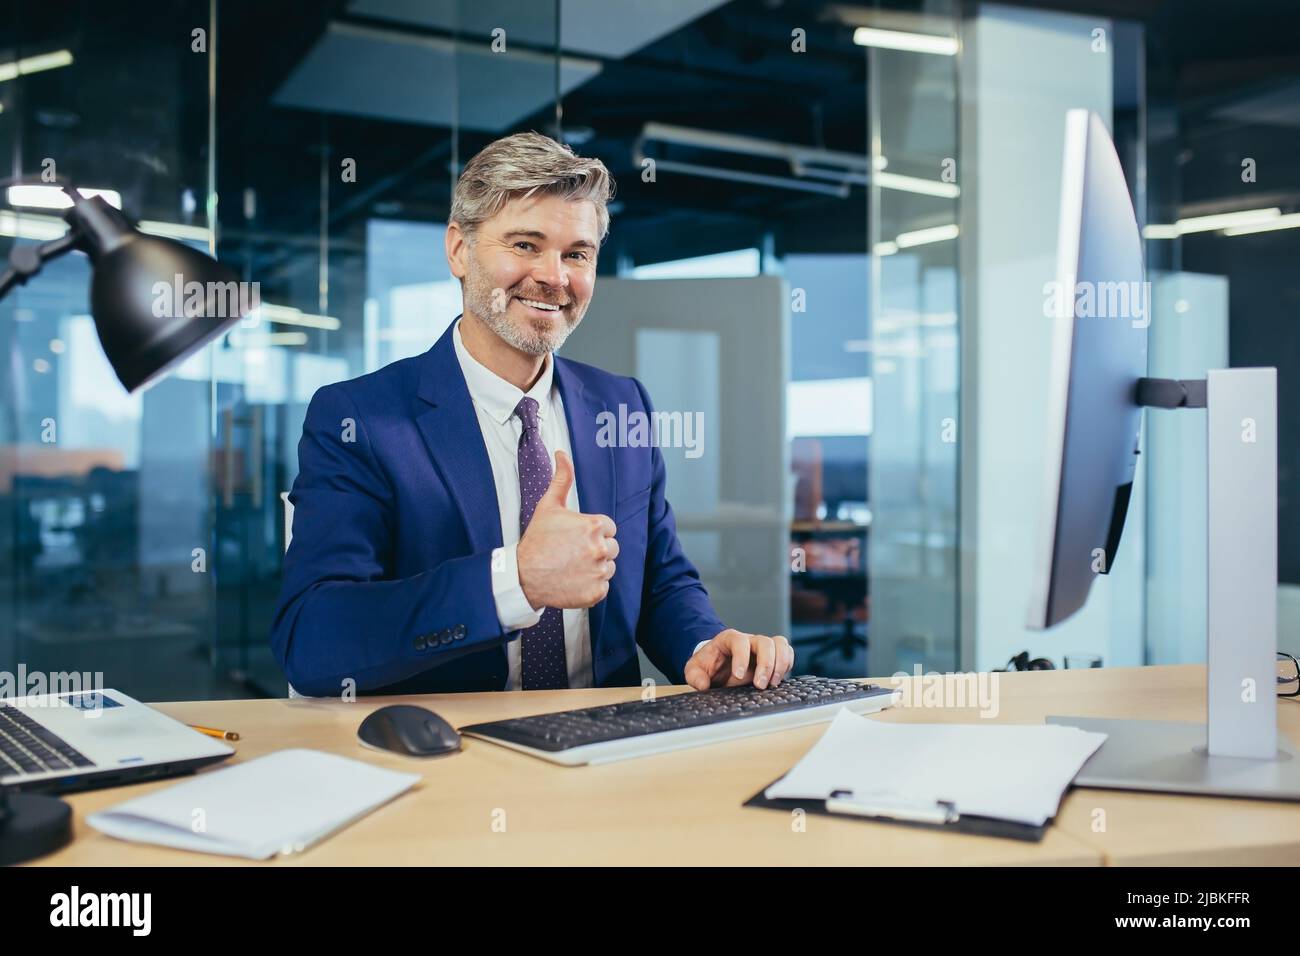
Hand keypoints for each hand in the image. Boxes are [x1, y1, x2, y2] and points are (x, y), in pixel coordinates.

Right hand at [517, 450, 618, 609]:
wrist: (523, 576)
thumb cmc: (537, 540)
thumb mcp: (549, 506)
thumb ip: (562, 479)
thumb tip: (562, 454)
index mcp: (595, 526)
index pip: (608, 528)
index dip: (592, 532)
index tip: (575, 538)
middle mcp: (600, 549)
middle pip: (611, 548)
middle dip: (596, 549)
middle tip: (573, 553)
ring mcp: (599, 572)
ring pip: (608, 567)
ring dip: (595, 568)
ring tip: (572, 566)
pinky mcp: (596, 593)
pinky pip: (602, 587)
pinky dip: (590, 586)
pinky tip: (573, 580)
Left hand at [684, 629, 794, 690]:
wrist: (717, 665)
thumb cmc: (708, 665)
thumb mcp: (694, 669)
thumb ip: (695, 676)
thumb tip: (702, 685)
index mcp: (729, 639)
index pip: (739, 641)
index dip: (741, 657)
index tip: (738, 676)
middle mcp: (749, 640)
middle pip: (765, 642)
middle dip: (765, 664)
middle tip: (759, 686)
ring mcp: (762, 647)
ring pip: (780, 644)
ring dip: (780, 664)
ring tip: (772, 684)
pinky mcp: (772, 656)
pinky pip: (787, 652)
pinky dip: (787, 664)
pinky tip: (778, 679)